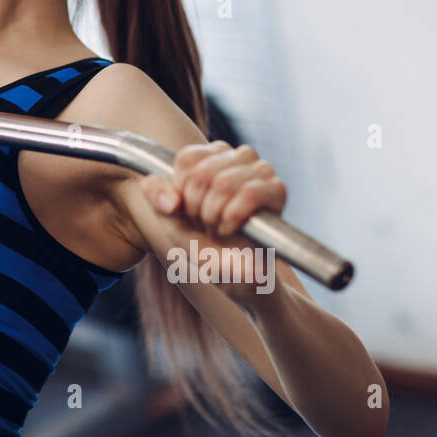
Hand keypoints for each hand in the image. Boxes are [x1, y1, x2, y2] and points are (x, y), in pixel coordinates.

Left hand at [139, 141, 287, 305]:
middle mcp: (238, 157)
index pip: (187, 158)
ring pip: (223, 181)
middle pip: (202, 171)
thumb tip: (158, 190)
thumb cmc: (207, 247)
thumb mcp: (173, 224)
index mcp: (212, 157)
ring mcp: (261, 170)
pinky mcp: (278, 190)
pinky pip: (250, 193)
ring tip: (220, 228)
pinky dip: (234, 218)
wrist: (241, 279)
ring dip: (215, 215)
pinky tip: (232, 229)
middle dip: (197, 208)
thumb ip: (159, 201)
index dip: (181, 191)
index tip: (188, 212)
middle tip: (206, 225)